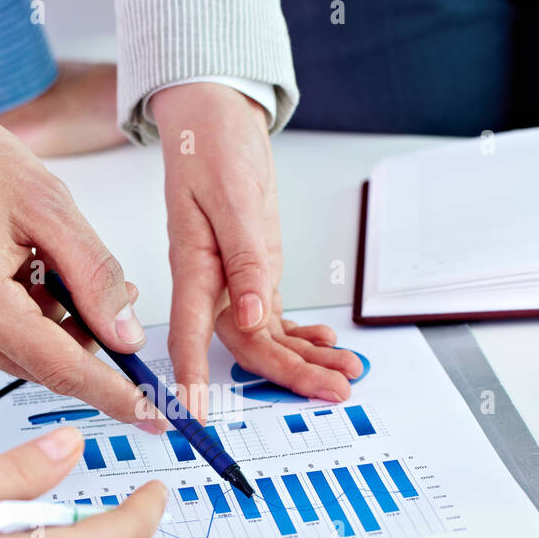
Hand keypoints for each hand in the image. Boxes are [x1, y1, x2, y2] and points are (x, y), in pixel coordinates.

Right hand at [0, 37, 161, 429]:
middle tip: (118, 300)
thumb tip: (124, 332)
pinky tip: (23, 268)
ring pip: (16, 350)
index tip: (148, 412)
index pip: (62, 369)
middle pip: (40, 364)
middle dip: (85, 340)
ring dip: (51, 323)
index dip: (113, 392)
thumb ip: (94, 276)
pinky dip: (19, 313)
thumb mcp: (47, 204)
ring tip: (57, 263)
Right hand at [151, 83, 362, 419]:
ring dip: (306, 360)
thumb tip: (254, 317)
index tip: (196, 417)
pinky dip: (302, 337)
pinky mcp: (253, 273)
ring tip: (345, 375)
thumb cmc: (211, 149)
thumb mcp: (232, 199)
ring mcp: (234, 282)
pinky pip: (274, 320)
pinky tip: (326, 347)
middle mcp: (212, 284)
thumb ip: (243, 261)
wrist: (214, 121)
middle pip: (248, 346)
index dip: (193, 378)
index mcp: (194, 268)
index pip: (193, 335)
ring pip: (267, 338)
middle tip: (333, 390)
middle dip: (291, 374)